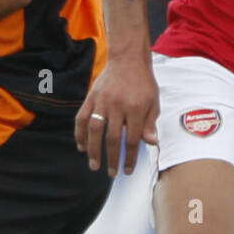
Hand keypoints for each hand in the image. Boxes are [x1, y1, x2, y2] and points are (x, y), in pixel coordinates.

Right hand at [76, 55, 159, 176]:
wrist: (128, 60)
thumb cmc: (143, 83)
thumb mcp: (153, 102)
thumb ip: (150, 123)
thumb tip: (151, 144)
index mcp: (136, 108)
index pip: (132, 139)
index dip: (130, 157)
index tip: (128, 170)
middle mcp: (117, 106)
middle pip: (113, 138)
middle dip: (112, 159)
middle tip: (112, 173)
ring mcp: (102, 101)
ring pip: (95, 130)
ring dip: (93, 150)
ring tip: (94, 165)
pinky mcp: (91, 97)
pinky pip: (82, 118)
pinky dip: (80, 134)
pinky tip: (81, 147)